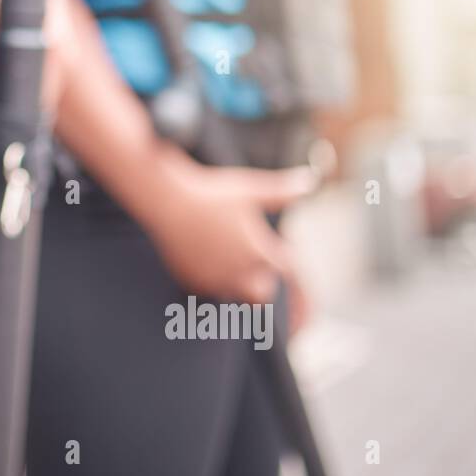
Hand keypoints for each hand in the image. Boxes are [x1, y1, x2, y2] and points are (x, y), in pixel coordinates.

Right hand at [145, 146, 315, 307]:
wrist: (166, 200)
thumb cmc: (210, 192)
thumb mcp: (249, 189)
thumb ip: (281, 191)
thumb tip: (309, 180)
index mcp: (258, 251)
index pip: (287, 273)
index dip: (294, 283)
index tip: (298, 296)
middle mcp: (238, 271)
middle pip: (262, 293)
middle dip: (263, 283)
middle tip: (258, 270)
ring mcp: (213, 278)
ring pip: (235, 294)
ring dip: (239, 284)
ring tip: (232, 266)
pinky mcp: (191, 280)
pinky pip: (209, 290)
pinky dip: (214, 282)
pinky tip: (207, 262)